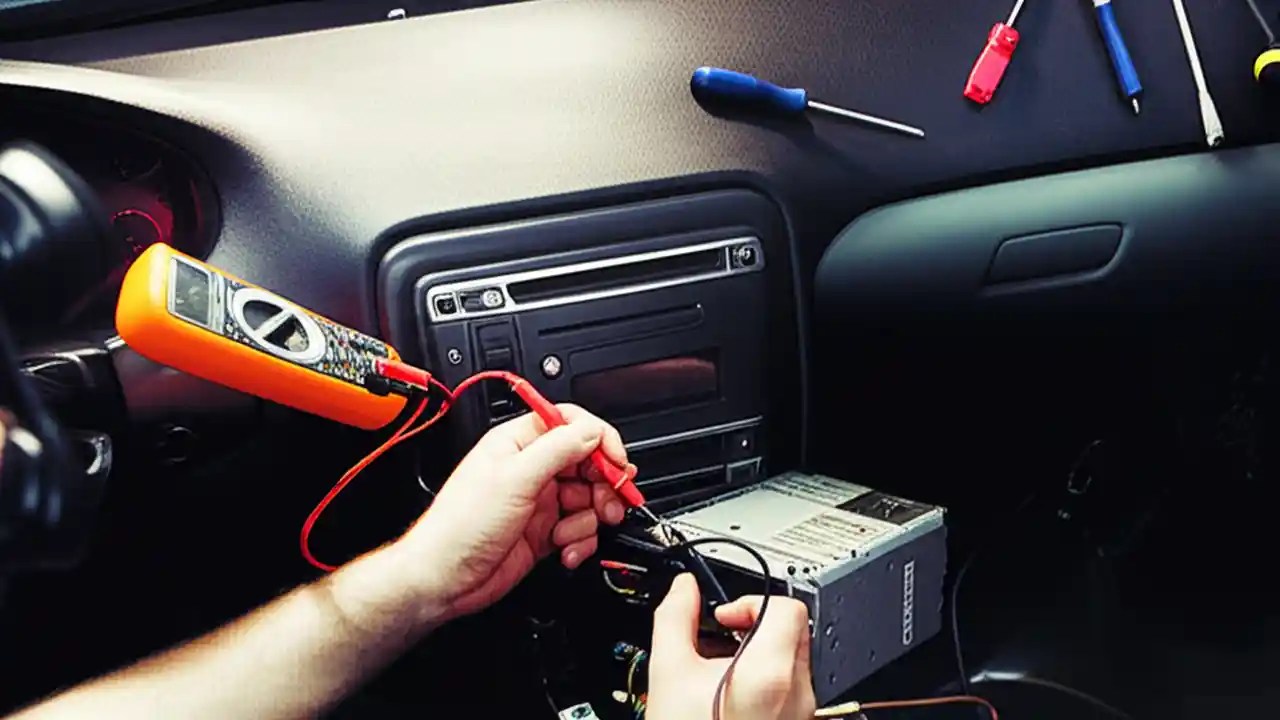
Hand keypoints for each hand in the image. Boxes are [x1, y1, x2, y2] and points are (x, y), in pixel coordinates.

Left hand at [393, 405, 628, 618]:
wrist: (445, 580)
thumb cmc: (460, 527)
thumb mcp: (514, 479)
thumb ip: (557, 450)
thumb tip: (592, 431)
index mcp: (519, 443)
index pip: (572, 424)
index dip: (600, 440)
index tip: (616, 461)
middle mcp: (532, 469)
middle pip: (588, 463)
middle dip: (604, 484)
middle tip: (609, 503)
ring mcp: (540, 502)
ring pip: (589, 499)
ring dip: (590, 519)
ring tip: (574, 533)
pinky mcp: (545, 532)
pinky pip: (580, 529)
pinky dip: (580, 541)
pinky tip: (566, 550)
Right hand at [648, 574, 815, 719]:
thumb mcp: (668, 673)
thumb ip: (675, 618)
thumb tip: (683, 590)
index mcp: (771, 671)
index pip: (787, 607)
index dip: (753, 600)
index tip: (724, 615)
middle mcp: (798, 694)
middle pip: (793, 632)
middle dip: (756, 627)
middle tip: (723, 638)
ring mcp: (801, 717)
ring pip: (793, 664)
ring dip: (760, 656)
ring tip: (720, 674)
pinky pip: (790, 695)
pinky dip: (766, 686)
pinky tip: (729, 701)